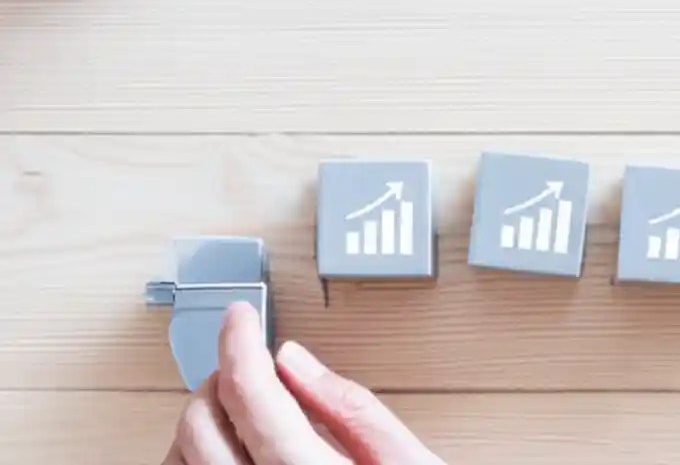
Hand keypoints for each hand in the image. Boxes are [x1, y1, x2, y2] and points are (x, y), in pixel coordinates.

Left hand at [163, 302, 444, 464]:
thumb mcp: (409, 463)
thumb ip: (352, 410)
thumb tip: (297, 363)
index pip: (248, 390)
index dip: (239, 341)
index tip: (240, 317)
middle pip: (201, 422)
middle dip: (221, 377)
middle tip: (253, 364)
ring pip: (182, 458)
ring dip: (202, 420)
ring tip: (241, 407)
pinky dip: (195, 458)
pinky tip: (227, 451)